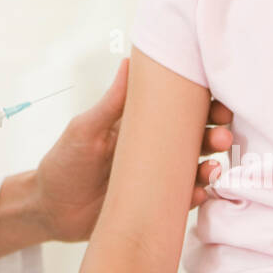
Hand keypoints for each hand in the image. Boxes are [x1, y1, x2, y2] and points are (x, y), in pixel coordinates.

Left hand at [34, 58, 233, 241]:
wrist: (49, 210)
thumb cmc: (63, 163)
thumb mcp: (85, 130)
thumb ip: (110, 103)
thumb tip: (128, 62)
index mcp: (138, 126)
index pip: (176, 109)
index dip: (200, 103)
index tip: (218, 100)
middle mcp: (152, 151)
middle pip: (193, 138)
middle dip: (214, 134)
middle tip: (223, 134)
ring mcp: (155, 178)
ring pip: (193, 168)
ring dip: (210, 165)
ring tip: (214, 167)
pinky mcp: (154, 204)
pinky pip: (182, 199)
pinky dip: (195, 195)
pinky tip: (199, 193)